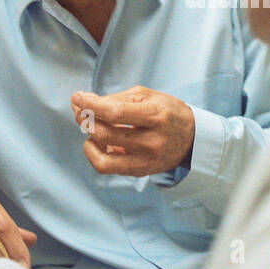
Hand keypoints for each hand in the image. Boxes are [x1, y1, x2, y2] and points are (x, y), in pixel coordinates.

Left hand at [70, 87, 195, 176]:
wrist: (192, 139)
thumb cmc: (168, 113)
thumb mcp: (149, 96)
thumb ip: (118, 99)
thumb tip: (87, 103)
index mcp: (156, 116)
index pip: (116, 112)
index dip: (91, 105)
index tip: (77, 97)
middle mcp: (152, 141)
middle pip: (105, 134)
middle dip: (86, 119)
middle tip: (80, 110)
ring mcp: (146, 160)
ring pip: (103, 155)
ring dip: (88, 137)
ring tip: (89, 126)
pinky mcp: (140, 171)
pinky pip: (107, 167)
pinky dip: (95, 154)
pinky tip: (97, 142)